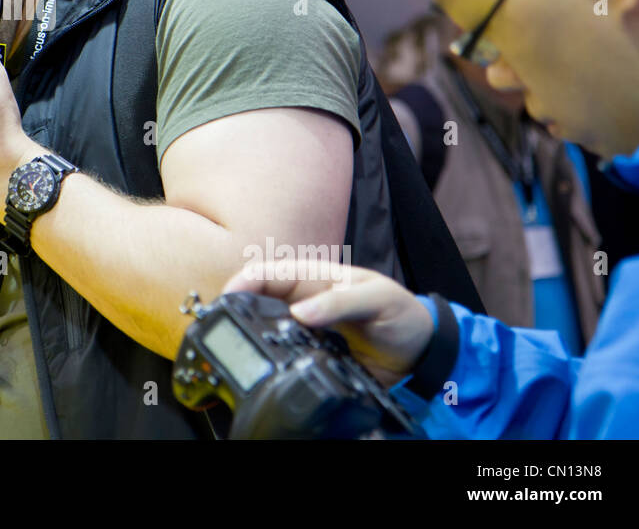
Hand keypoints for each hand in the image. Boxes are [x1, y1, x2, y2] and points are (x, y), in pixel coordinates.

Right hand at [222, 265, 433, 386]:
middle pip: (254, 300)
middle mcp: (300, 303)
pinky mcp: (307, 358)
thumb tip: (300, 313)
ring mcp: (302, 331)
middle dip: (233, 308)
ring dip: (245, 333)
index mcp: (312, 279)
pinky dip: (266, 359)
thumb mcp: (375, 298)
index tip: (227, 296)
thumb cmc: (398, 311)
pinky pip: (279, 357)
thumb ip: (340, 302)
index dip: (243, 281)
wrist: (418, 352)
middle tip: (220, 323)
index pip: (267, 273)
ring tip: (231, 343)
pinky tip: (259, 365)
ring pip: (261, 328)